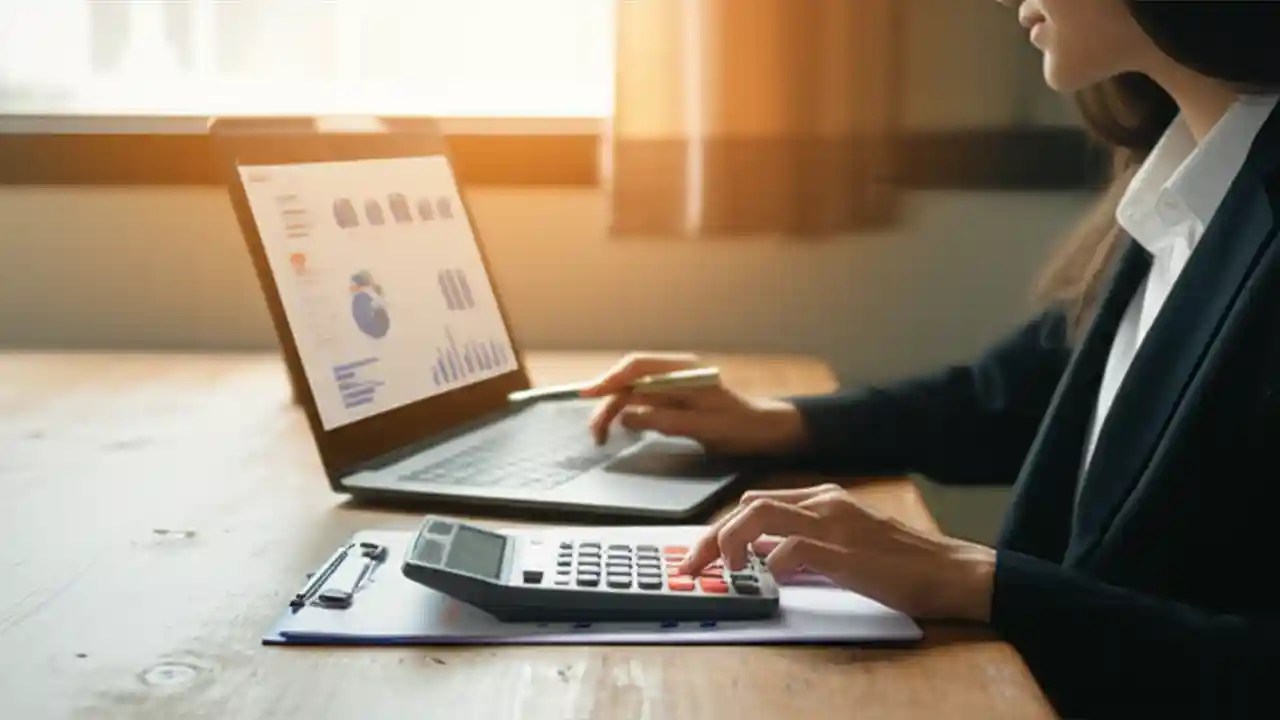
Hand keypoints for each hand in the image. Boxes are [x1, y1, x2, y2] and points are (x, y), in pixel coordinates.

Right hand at [579, 352, 808, 455]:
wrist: (764, 431)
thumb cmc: (741, 427)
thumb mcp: (705, 427)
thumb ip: (666, 420)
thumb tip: (628, 417)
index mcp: (684, 370)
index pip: (638, 367)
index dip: (610, 379)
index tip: (588, 394)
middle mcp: (675, 373)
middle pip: (630, 381)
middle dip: (608, 403)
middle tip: (595, 433)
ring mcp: (674, 386)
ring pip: (633, 393)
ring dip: (615, 411)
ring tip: (602, 436)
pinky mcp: (674, 400)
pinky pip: (643, 403)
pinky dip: (628, 415)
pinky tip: (620, 429)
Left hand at [679, 484, 996, 620]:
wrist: (950, 570)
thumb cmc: (900, 563)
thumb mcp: (844, 545)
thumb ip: (805, 545)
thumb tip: (764, 560)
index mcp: (823, 498)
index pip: (754, 502)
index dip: (721, 527)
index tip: (699, 554)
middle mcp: (824, 502)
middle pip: (747, 505)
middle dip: (712, 535)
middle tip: (692, 565)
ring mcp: (835, 524)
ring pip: (760, 514)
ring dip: (730, 542)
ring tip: (722, 570)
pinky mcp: (847, 552)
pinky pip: (795, 548)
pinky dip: (774, 564)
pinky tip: (773, 580)